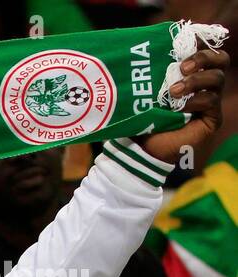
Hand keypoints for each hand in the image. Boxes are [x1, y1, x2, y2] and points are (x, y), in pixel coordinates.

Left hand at [141, 47, 227, 163]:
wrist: (141, 149)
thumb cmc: (141, 117)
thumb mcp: (145, 90)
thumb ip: (151, 72)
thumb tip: (143, 47)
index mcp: (192, 73)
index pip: (206, 50)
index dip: (201, 43)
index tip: (184, 43)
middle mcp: (205, 85)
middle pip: (220, 60)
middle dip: (204, 57)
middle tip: (182, 66)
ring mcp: (210, 101)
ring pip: (217, 78)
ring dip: (196, 80)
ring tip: (173, 90)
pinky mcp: (212, 118)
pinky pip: (211, 101)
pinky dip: (196, 100)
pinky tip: (179, 107)